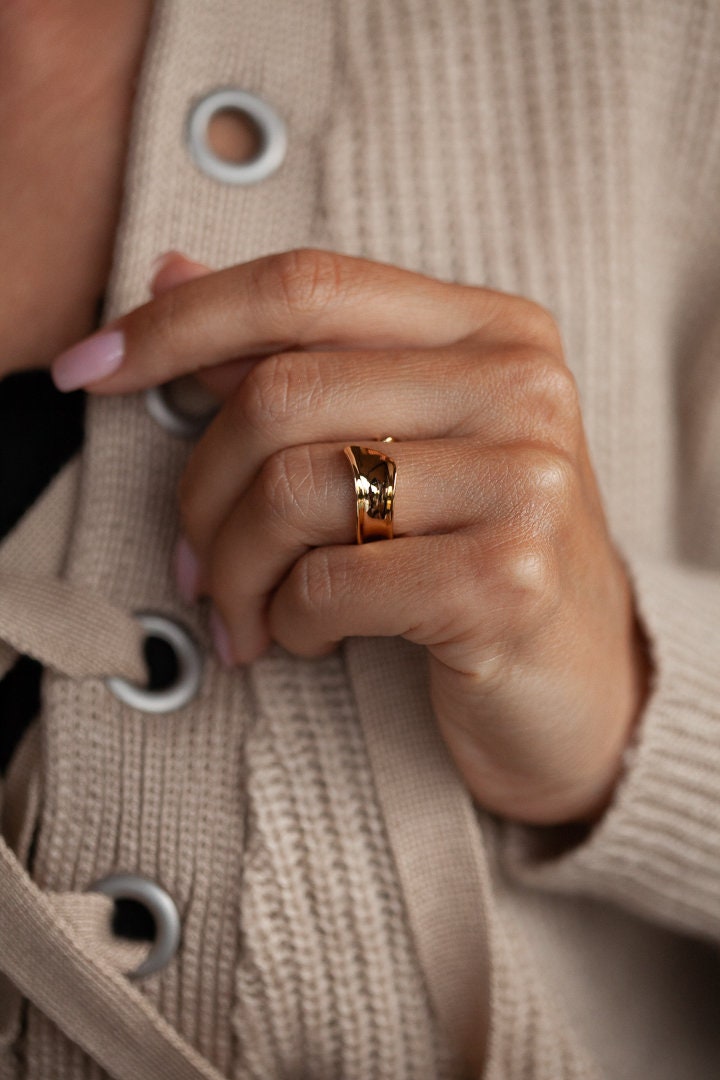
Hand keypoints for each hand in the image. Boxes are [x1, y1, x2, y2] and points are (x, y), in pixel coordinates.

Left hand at [52, 249, 649, 824]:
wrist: (582, 688)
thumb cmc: (476, 558)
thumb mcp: (399, 444)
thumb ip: (297, 358)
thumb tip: (170, 273)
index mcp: (494, 332)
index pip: (304, 286)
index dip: (179, 322)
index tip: (90, 371)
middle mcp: (522, 389)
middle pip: (281, 395)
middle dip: (200, 491)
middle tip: (193, 558)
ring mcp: (526, 482)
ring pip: (292, 492)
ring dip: (233, 570)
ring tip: (246, 612)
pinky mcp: (510, 580)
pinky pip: (329, 585)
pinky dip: (289, 622)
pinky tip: (307, 639)